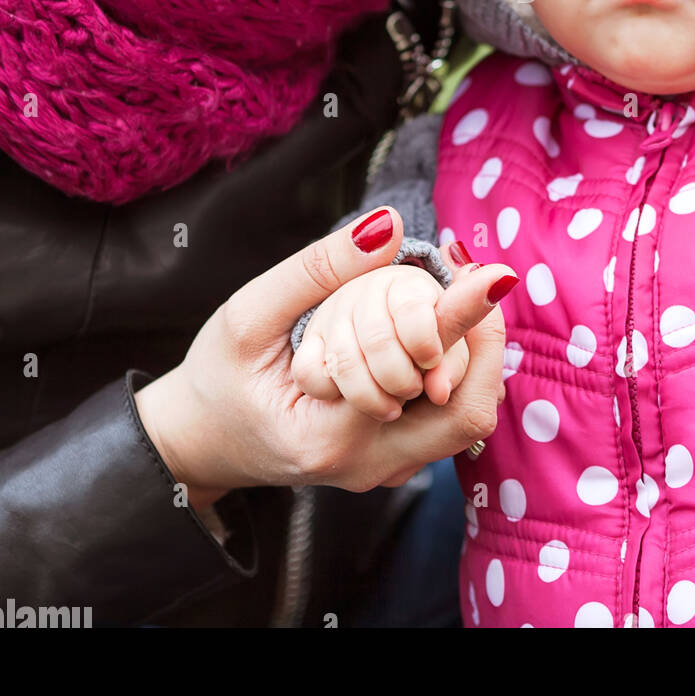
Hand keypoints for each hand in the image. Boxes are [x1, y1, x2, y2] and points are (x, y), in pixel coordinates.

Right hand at [133, 207, 516, 507]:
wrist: (197, 442)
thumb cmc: (217, 377)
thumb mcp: (248, 314)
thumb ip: (318, 270)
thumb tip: (388, 225)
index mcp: (329, 434)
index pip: (422, 373)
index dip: (464, 317)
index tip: (497, 274)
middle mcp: (366, 464)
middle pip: (468, 412)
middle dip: (484, 341)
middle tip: (475, 279)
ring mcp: (383, 470)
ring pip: (463, 415)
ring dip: (471, 354)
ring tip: (457, 294)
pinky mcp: (390, 461)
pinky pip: (444, 418)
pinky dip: (452, 369)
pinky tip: (436, 328)